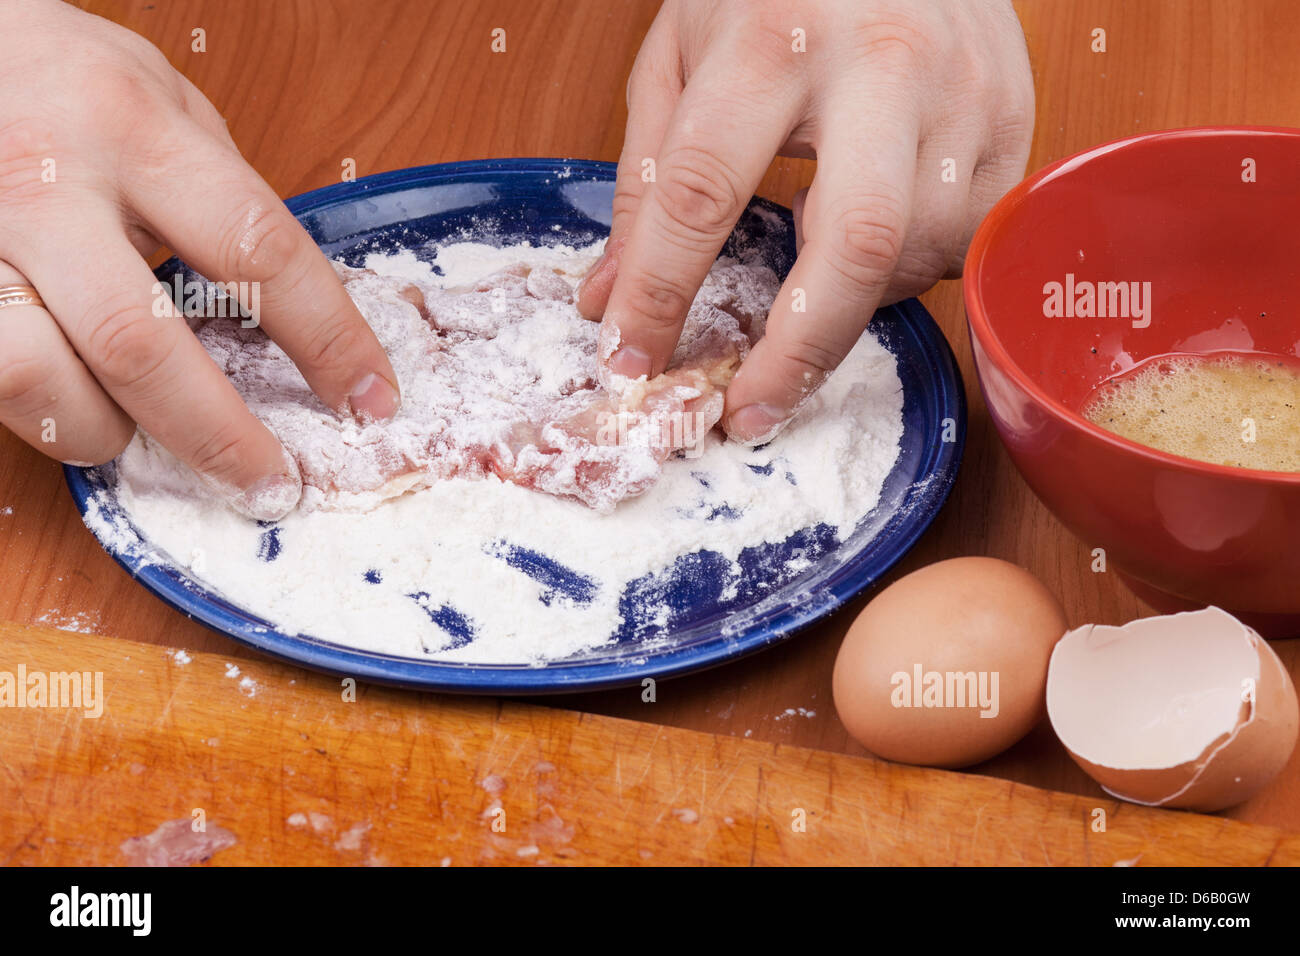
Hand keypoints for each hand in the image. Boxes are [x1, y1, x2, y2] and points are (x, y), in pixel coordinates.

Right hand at [0, 0, 399, 518]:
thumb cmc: (58, 74)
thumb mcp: (159, 101)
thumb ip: (218, 195)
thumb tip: (292, 305)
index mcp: (132, 128)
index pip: (257, 251)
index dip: (329, 340)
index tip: (371, 399)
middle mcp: (47, 183)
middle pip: (139, 344)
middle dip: (219, 435)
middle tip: (272, 482)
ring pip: (36, 380)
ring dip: (104, 430)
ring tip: (137, 428)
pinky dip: (47, 413)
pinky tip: (76, 398)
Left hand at [578, 0, 1032, 442]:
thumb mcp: (682, 51)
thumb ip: (647, 175)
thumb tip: (610, 300)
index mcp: (769, 38)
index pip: (701, 192)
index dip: (660, 293)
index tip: (630, 361)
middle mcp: (878, 63)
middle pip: (852, 245)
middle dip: (796, 353)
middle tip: (748, 412)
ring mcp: (961, 89)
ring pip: (918, 252)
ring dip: (857, 303)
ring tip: (813, 290)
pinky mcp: (1015, 113)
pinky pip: (965, 238)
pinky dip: (912, 270)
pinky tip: (874, 246)